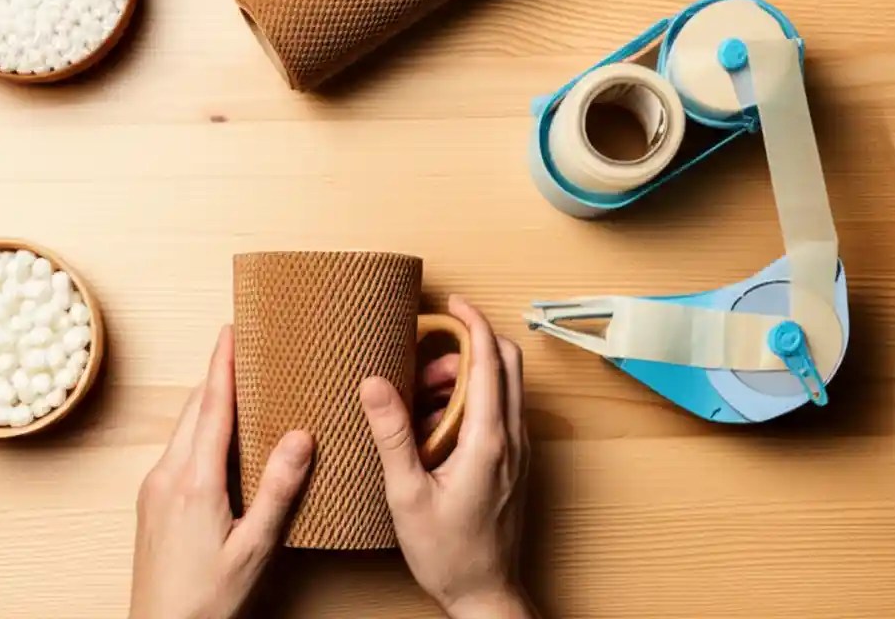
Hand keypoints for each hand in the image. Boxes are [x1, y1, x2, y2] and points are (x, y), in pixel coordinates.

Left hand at [130, 327, 313, 618]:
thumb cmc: (207, 599)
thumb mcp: (252, 548)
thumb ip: (277, 490)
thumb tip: (300, 436)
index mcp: (194, 482)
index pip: (212, 407)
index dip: (223, 365)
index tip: (231, 330)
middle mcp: (167, 475)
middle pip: (194, 408)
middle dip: (217, 374)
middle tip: (243, 345)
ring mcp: (154, 486)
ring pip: (183, 427)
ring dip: (208, 401)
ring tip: (238, 382)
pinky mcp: (151, 499)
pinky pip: (177, 448)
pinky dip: (200, 428)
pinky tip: (221, 436)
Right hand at [360, 296, 532, 618]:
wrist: (486, 594)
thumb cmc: (449, 553)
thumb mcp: (407, 493)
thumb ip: (392, 434)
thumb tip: (374, 383)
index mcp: (489, 440)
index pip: (490, 361)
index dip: (472, 323)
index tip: (452, 304)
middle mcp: (513, 439)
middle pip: (506, 364)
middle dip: (467, 348)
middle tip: (425, 361)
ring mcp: (519, 451)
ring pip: (504, 388)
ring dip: (467, 378)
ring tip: (420, 402)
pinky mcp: (515, 463)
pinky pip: (500, 413)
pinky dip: (472, 402)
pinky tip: (435, 429)